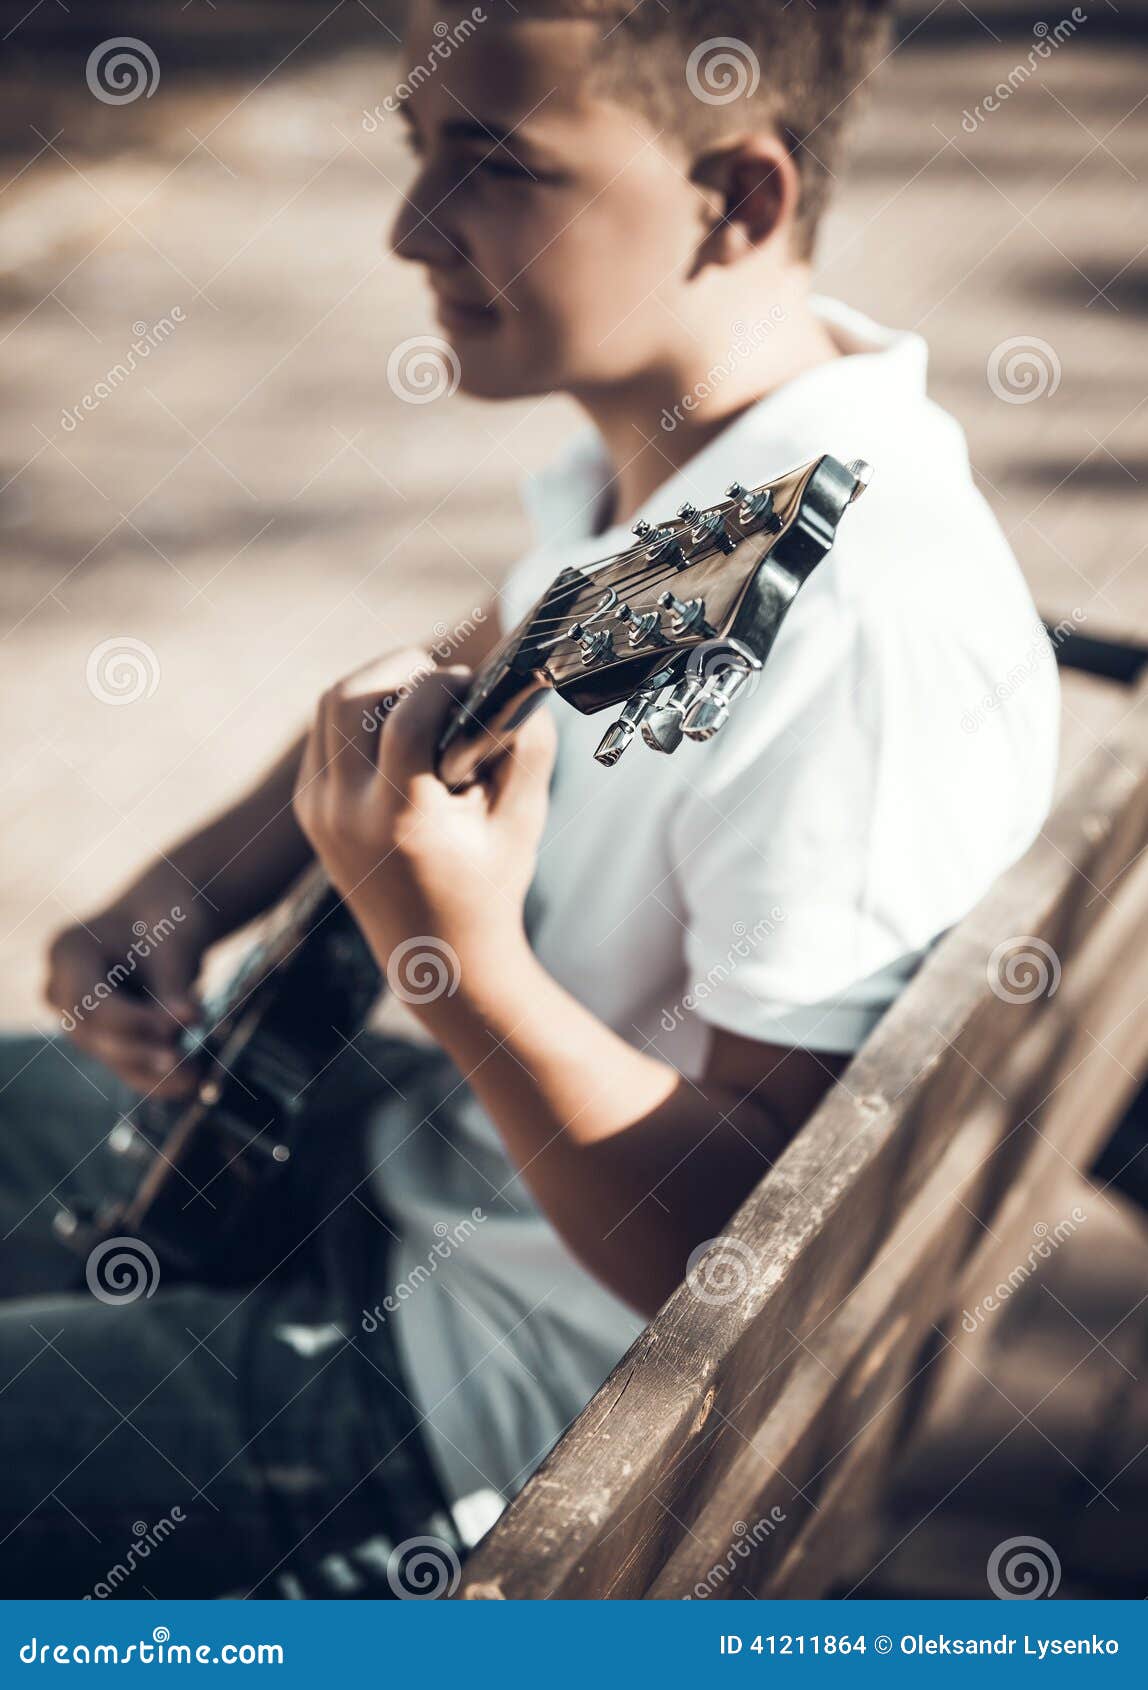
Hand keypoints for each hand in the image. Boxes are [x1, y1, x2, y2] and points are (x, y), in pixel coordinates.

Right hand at [45, 893, 211, 1097]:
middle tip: (183, 1058)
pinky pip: (126, 1067)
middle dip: (140, 1049)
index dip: (131, 1019)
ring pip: (110, 1055)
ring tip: (195, 1076)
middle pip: (93, 1033)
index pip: (88, 1000)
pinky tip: (189, 1084)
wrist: (162, 925)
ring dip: (152, 1070)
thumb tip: (189, 1020)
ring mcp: (80, 1020)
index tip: (182, 1021)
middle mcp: (63, 991)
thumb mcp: (173, 942)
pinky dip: (158, 1078)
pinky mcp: (103, 1042)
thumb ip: (175, 982)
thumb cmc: (165, 923)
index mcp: (69, 953)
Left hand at [293, 653, 555, 1008]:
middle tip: (440, 682)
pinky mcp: (309, 811)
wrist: (435, 955)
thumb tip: (520, 687)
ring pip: (329, 706)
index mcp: (401, 816)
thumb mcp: (522, 819)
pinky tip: (397, 736)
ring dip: (376, 689)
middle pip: (349, 694)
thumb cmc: (488, 886)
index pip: (407, 712)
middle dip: (399, 669)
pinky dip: (358, 719)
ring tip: (421, 703)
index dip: (445, 682)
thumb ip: (528, 748)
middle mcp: (346, 811)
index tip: (472, 686)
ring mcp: (319, 812)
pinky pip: (323, 736)